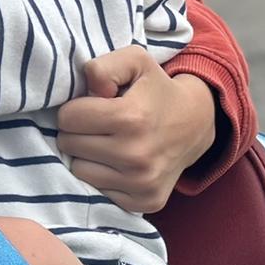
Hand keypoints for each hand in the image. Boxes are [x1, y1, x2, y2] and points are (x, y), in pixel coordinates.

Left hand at [54, 46, 216, 213]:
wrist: (196, 124)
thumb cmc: (157, 89)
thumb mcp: (135, 61)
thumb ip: (104, 66)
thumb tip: (89, 89)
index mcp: (131, 118)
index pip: (68, 118)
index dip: (75, 108)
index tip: (91, 106)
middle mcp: (136, 155)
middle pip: (69, 145)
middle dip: (77, 131)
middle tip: (98, 125)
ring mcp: (142, 183)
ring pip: (79, 171)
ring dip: (86, 156)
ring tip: (106, 142)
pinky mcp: (145, 202)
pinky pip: (98, 191)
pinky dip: (102, 177)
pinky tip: (117, 163)